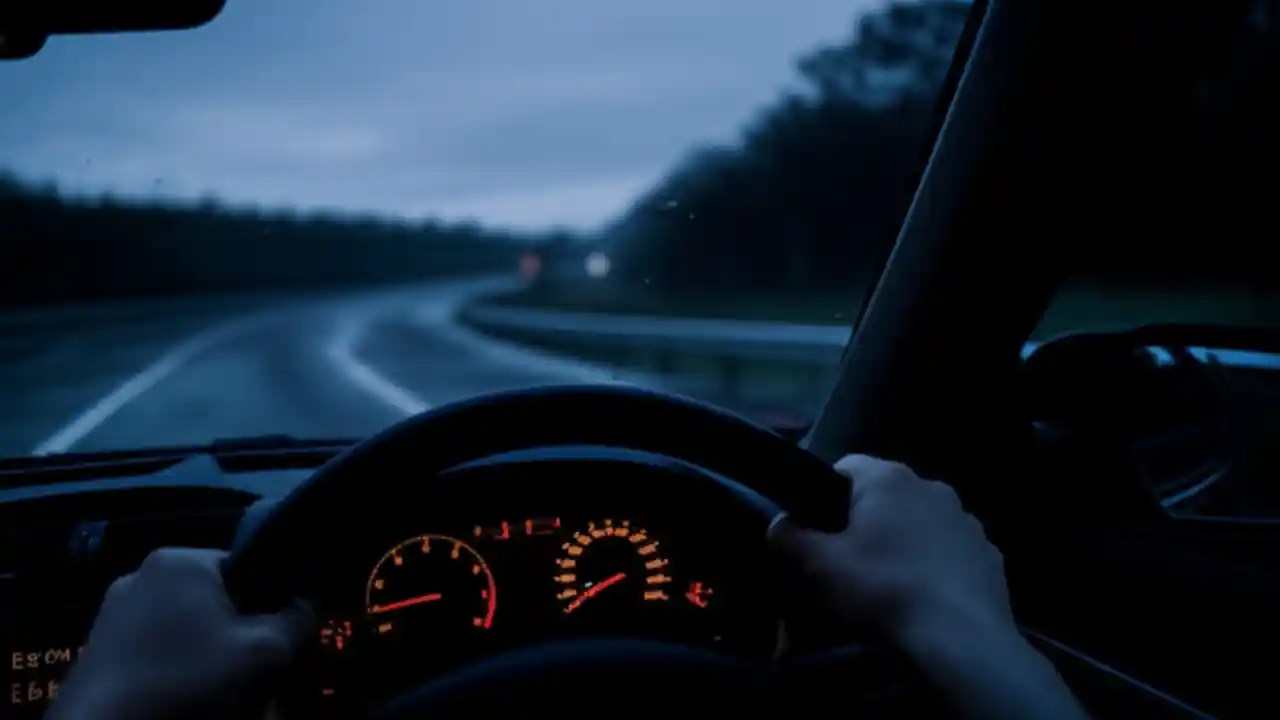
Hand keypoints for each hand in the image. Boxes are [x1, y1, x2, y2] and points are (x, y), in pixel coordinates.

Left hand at [49, 548, 313, 719]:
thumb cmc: (188, 683)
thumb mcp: (267, 652)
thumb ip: (300, 618)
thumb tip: (311, 601)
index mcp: (180, 561)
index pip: (248, 568)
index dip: (270, 604)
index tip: (277, 639)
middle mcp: (141, 575)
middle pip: (216, 601)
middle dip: (237, 634)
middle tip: (252, 672)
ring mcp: (112, 614)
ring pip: (186, 629)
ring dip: (208, 656)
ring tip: (220, 692)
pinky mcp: (97, 651)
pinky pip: (156, 651)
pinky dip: (175, 672)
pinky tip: (185, 699)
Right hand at [771, 454, 1014, 647]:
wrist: (960, 640)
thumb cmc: (883, 590)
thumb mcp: (820, 567)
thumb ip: (790, 538)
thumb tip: (778, 525)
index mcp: (889, 479)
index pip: (846, 467)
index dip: (823, 495)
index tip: (815, 530)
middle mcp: (932, 487)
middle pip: (885, 496)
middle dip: (866, 521)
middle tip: (848, 561)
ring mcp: (967, 521)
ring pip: (921, 523)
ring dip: (904, 541)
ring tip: (890, 582)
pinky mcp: (990, 554)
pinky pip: (951, 552)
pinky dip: (937, 566)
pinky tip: (926, 597)